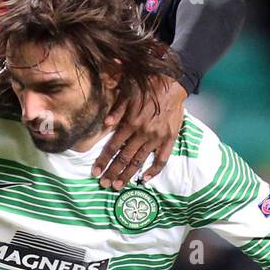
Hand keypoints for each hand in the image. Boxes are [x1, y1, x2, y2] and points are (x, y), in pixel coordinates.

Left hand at [92, 76, 187, 190]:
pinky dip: (154, 170)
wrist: (173, 83)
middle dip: (112, 172)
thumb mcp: (129, 93)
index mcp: (130, 123)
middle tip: (103, 185)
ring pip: (139, 161)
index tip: (95, 172)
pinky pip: (161, 159)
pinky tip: (145, 179)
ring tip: (118, 186)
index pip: (113, 147)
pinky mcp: (169, 139)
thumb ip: (117, 110)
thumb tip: (105, 123)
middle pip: (124, 158)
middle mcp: (142, 134)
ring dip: (128, 175)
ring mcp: (157, 138)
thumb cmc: (148, 87)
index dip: (103, 161)